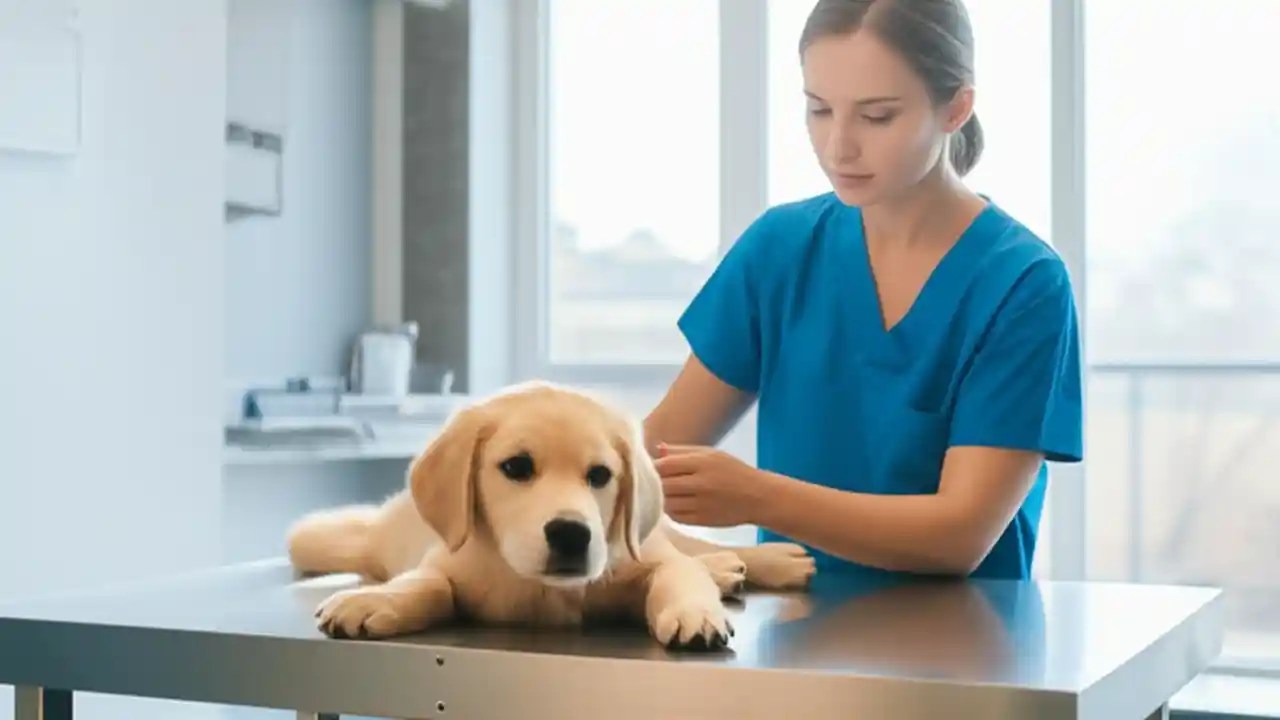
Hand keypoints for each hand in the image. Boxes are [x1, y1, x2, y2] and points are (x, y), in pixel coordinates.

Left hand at [653, 444, 768, 526]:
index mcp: (702, 463)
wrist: (758, 497)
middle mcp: (701, 484)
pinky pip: (675, 517)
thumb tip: (657, 449)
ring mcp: (701, 505)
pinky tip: (675, 503)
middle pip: (663, 485)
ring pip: (666, 503)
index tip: (651, 467)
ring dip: (660, 498)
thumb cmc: (733, 471)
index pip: (665, 465)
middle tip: (653, 481)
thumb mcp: (711, 454)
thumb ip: (682, 451)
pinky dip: (670, 511)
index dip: (653, 466)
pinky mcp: (702, 521)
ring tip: (665, 492)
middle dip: (654, 483)